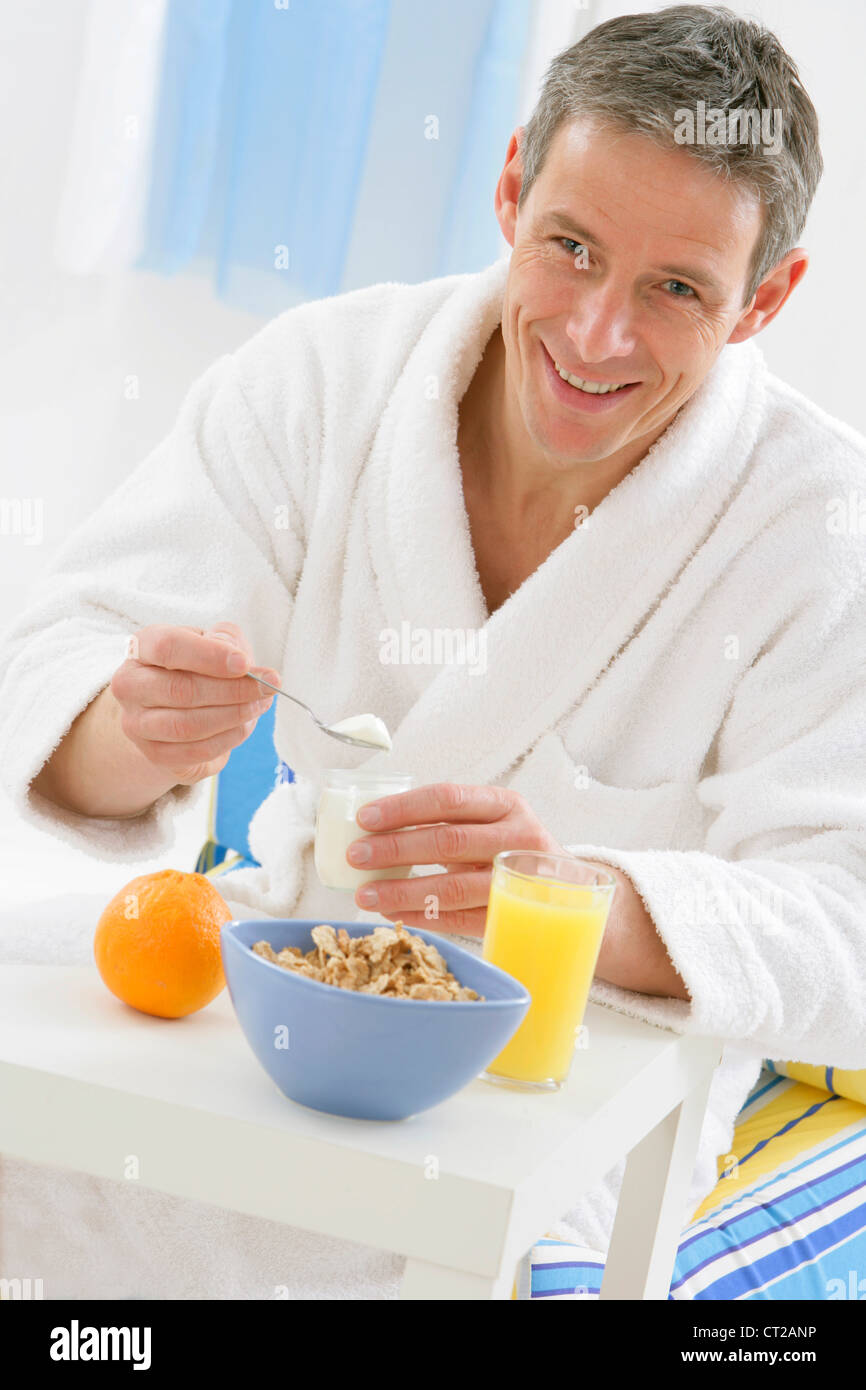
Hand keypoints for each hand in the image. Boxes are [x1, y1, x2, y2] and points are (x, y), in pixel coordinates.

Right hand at [109, 620, 280, 784]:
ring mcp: (137, 723)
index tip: (244, 663)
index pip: (168, 646)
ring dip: (233, 716)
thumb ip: (226, 640)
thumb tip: (240, 660)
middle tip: (266, 688)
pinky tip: (245, 724)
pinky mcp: (154, 753)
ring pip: (188, 725)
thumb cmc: (197, 666)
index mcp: (141, 647)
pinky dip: (228, 738)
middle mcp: (129, 685)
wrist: (174, 706)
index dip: (208, 655)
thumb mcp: (212, 640)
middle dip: (232, 690)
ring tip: (259, 705)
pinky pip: (195, 751)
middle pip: (180, 690)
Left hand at [347, 782, 563, 935]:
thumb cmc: (512, 851)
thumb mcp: (492, 823)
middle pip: (449, 841)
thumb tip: (374, 827)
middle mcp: (517, 837)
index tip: (365, 818)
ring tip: (366, 894)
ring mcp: (519, 881)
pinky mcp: (513, 917)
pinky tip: (393, 913)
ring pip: (454, 887)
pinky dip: (422, 916)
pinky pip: (460, 918)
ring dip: (403, 891)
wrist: (569, 894)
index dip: (403, 807)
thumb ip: (448, 821)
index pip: (448, 798)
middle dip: (395, 849)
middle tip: (356, 856)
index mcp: (505, 804)